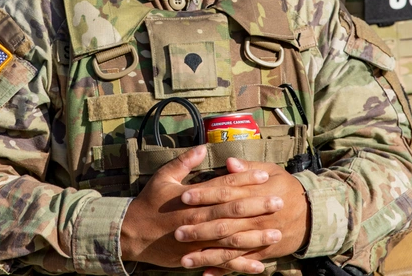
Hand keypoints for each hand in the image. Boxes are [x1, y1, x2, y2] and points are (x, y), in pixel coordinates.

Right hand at [120, 146, 282, 271]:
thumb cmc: (149, 202)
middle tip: (279, 202)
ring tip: (276, 234)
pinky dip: (241, 266)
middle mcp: (198, 219)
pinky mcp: (196, 257)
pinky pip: (222, 263)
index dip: (245, 180)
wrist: (132, 233)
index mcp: (193, 198)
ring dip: (255, 237)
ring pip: (232, 240)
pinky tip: (260, 265)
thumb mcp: (164, 177)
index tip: (265, 175)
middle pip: (233, 212)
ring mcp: (198, 240)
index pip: (224, 186)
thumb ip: (184, 162)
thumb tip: (203, 147)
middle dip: (258, 207)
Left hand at [176, 158, 309, 275]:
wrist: (311, 214)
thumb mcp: (272, 171)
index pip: (227, 193)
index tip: (184, 196)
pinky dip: (225, 269)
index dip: (205, 195)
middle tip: (177, 232)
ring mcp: (260, 238)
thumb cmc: (286, 188)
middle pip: (225, 223)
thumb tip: (229, 162)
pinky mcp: (262, 252)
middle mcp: (258, 218)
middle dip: (200, 229)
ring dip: (207, 255)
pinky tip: (207, 274)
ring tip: (185, 259)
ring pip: (230, 248)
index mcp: (258, 194)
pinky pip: (241, 262)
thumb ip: (248, 168)